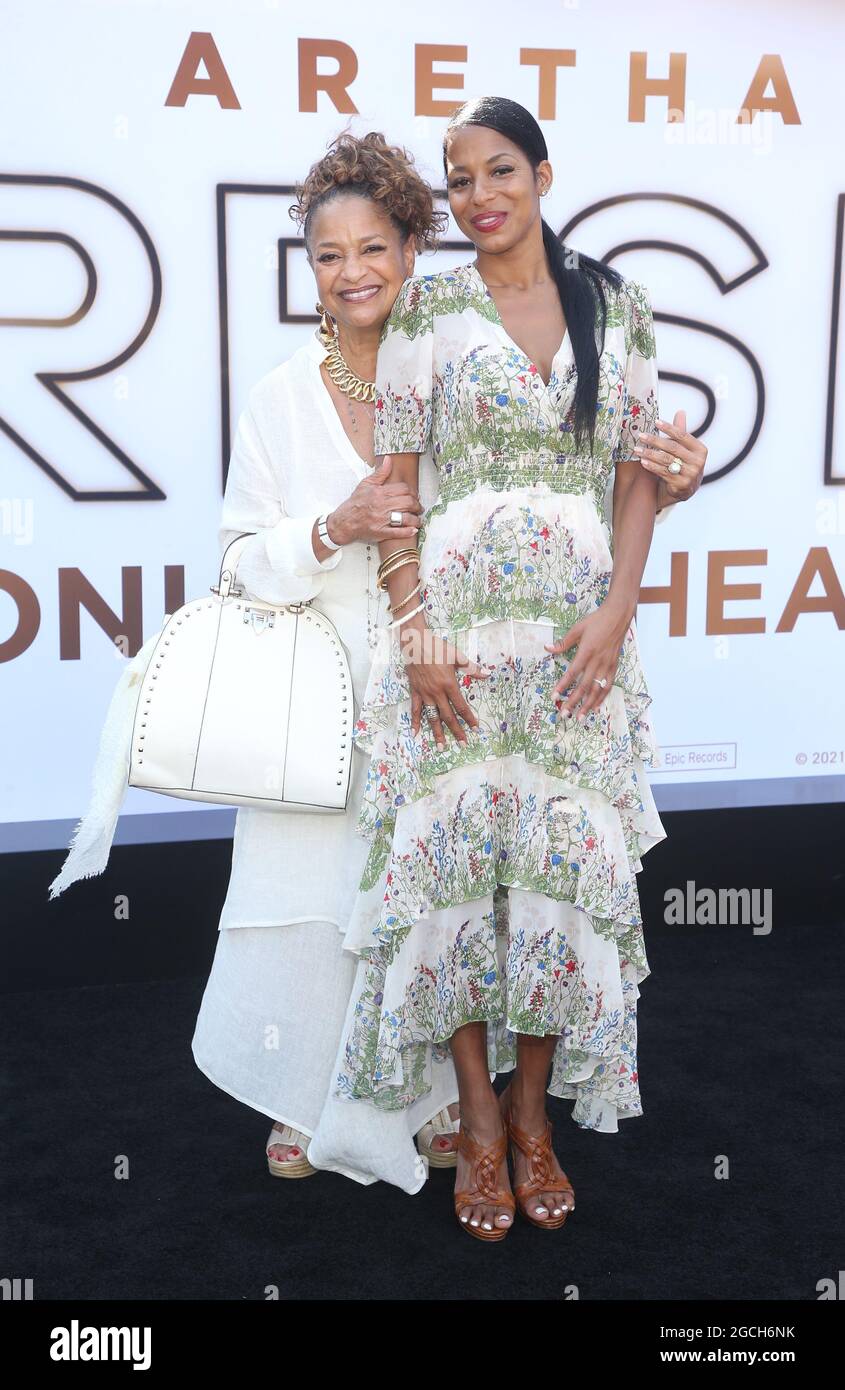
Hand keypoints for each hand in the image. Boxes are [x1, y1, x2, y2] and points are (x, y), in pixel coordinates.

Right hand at [327, 456, 422, 544]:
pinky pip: (397, 533)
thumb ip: (380, 473)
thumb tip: (389, 459)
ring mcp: (381, 520)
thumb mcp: (366, 484)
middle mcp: (381, 506)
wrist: (344, 521)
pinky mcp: (380, 533)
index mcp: (379, 493)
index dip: (412, 492)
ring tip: (417, 519)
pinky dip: (408, 531)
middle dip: (416, 505)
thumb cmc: (355, 503)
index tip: (414, 495)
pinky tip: (413, 529)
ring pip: (405, 518)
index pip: (403, 489)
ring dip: (415, 518)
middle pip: (407, 502)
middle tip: (418, 507)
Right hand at [399, 614, 489, 748]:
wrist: (415, 643)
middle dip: (457, 731)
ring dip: (437, 733)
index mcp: (449, 685)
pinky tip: (415, 733)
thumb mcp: (457, 656)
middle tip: (463, 744)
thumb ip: (472, 668)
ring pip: (432, 717)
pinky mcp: (415, 692)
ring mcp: (425, 694)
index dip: (469, 719)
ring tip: (442, 747)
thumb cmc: (437, 647)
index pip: (461, 706)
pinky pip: (415, 709)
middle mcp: (437, 693)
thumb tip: (487, 674)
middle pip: (448, 717)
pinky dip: (415, 722)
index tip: (476, 728)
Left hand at [544, 604, 629, 720]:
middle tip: (565, 715)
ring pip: (597, 690)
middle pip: (584, 687)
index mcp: (586, 652)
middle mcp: (597, 662)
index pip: (572, 673)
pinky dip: (602, 698)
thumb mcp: (577, 628)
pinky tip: (596, 707)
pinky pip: (608, 686)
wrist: (618, 616)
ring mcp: (607, 666)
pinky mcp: (614, 667)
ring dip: (588, 705)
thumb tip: (547, 649)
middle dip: (574, 702)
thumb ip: (563, 642)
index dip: (562, 686)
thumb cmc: (596, 621)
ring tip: (580, 718)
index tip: (554, 697)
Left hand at [632, 409, 706, 509]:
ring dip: (649, 454)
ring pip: (666, 460)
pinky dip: (651, 466)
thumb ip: (681, 432)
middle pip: (672, 447)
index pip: (682, 435)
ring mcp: (690, 475)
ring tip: (636, 449)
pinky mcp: (681, 485)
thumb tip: (680, 412)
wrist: (684, 490)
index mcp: (700, 450)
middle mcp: (698, 462)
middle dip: (655, 440)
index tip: (655, 422)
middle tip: (641, 435)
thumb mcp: (684, 450)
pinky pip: (663, 473)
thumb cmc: (682, 465)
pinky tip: (642, 461)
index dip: (669, 427)